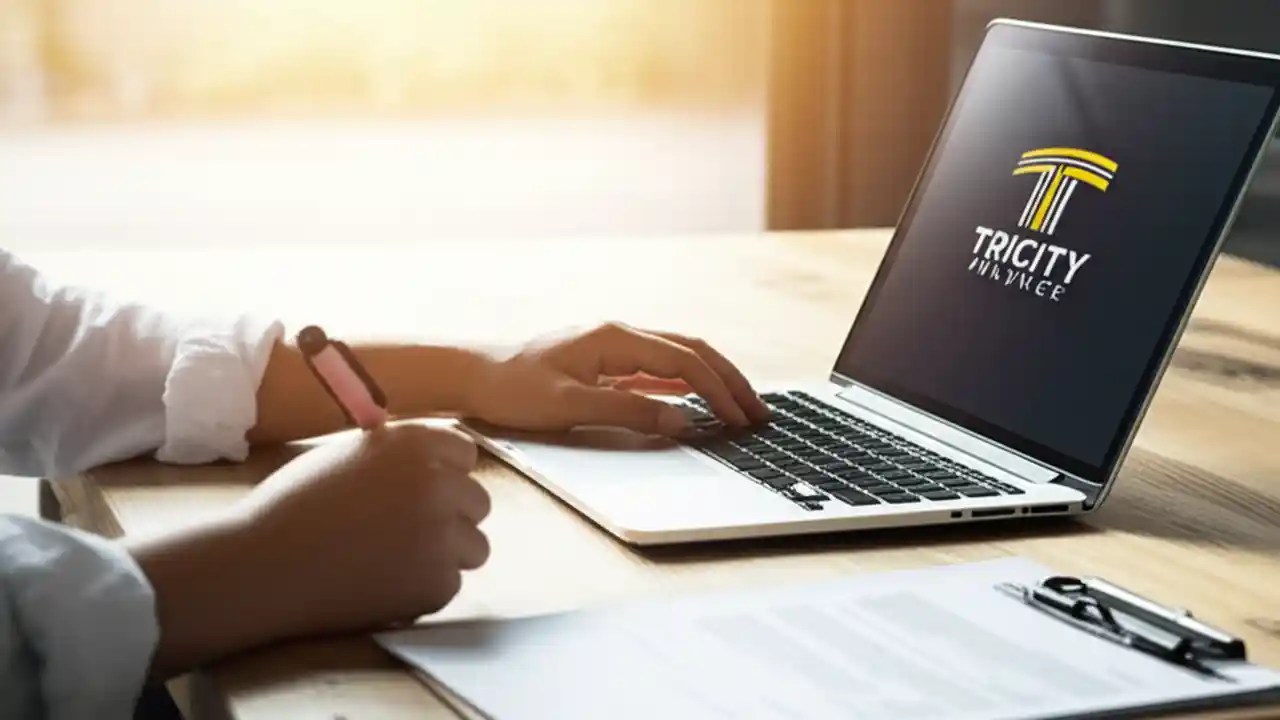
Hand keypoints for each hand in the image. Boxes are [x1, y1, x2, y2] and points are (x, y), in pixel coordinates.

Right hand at [130, 424, 489, 675]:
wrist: (262, 565)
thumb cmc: (295, 505)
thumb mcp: (351, 454)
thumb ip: (400, 455)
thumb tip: (438, 464)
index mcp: (417, 443)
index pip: (465, 456)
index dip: (443, 475)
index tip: (417, 492)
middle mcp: (439, 484)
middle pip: (478, 501)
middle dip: (450, 517)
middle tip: (402, 533)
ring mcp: (442, 536)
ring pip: (475, 547)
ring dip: (445, 555)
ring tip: (393, 560)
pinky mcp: (437, 584)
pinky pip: (450, 585)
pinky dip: (423, 590)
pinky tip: (380, 585)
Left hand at [465, 322, 769, 435]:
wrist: (474, 374)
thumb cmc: (512, 390)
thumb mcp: (569, 406)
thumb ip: (628, 412)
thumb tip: (682, 419)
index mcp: (615, 339)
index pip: (685, 362)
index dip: (719, 390)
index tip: (740, 418)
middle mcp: (620, 335)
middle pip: (693, 351)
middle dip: (730, 380)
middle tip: (759, 411)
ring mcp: (615, 347)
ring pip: (680, 356)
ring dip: (713, 379)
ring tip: (741, 406)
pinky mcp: (607, 362)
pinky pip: (659, 369)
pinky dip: (688, 384)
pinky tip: (699, 402)